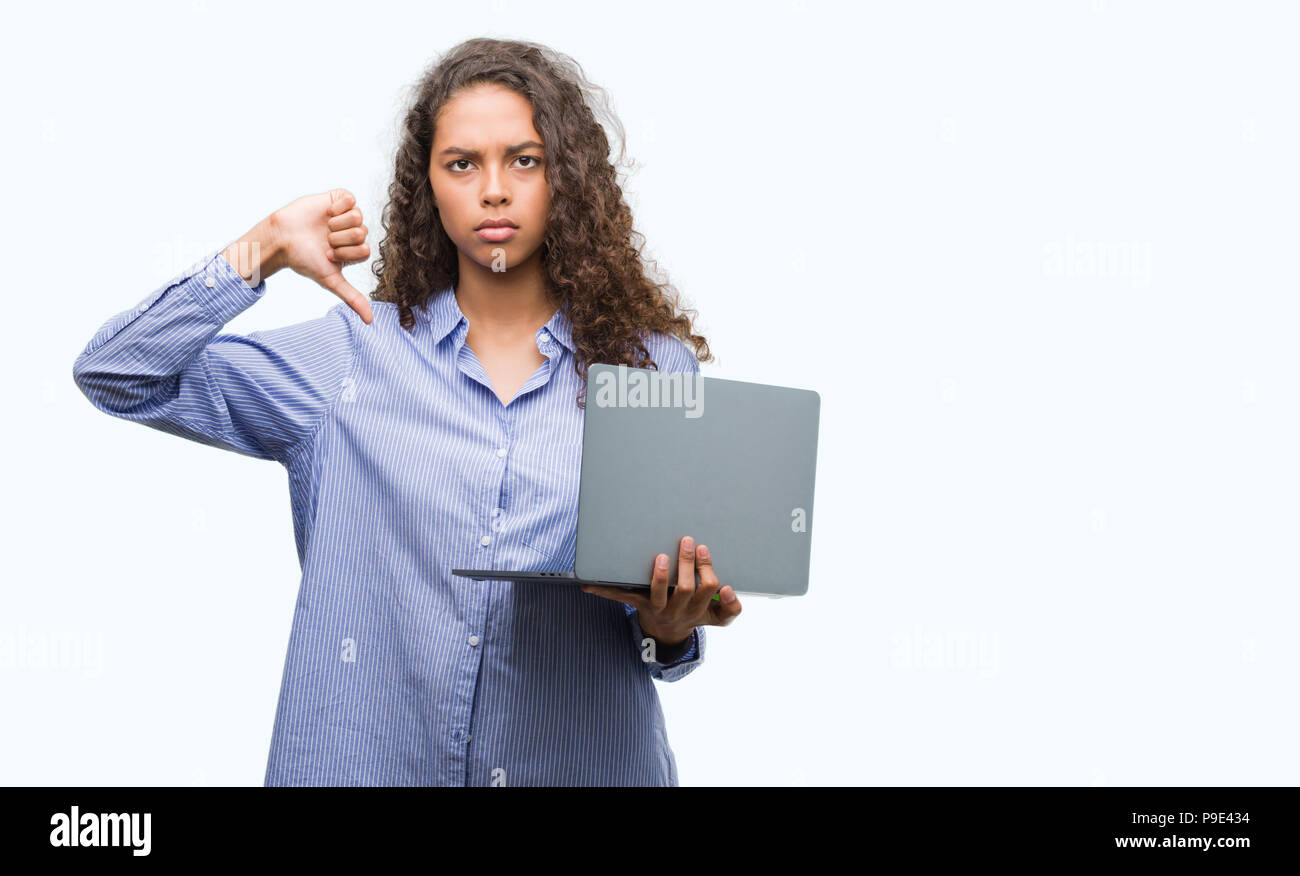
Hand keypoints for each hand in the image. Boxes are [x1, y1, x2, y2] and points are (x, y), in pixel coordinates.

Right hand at [268, 188, 374, 323]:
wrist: (282, 237)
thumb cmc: (304, 259)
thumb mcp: (330, 280)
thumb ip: (353, 298)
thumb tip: (370, 321)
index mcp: (354, 251)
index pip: (366, 250)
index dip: (346, 253)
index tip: (329, 254)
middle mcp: (352, 233)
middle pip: (362, 233)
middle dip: (340, 239)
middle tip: (325, 240)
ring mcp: (346, 216)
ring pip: (358, 216)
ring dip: (337, 224)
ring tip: (324, 227)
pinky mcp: (338, 199)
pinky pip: (350, 199)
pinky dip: (336, 207)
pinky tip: (326, 213)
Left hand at [581, 535, 741, 646]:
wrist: (666, 636)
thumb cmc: (693, 614)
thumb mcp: (716, 617)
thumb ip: (731, 608)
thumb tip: (729, 590)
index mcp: (698, 610)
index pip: (707, 590)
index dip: (707, 573)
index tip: (705, 550)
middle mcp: (677, 611)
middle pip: (685, 590)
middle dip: (687, 566)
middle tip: (688, 541)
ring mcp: (656, 608)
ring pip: (657, 595)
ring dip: (660, 576)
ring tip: (662, 557)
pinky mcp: (638, 605)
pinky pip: (621, 598)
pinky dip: (603, 590)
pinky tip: (587, 584)